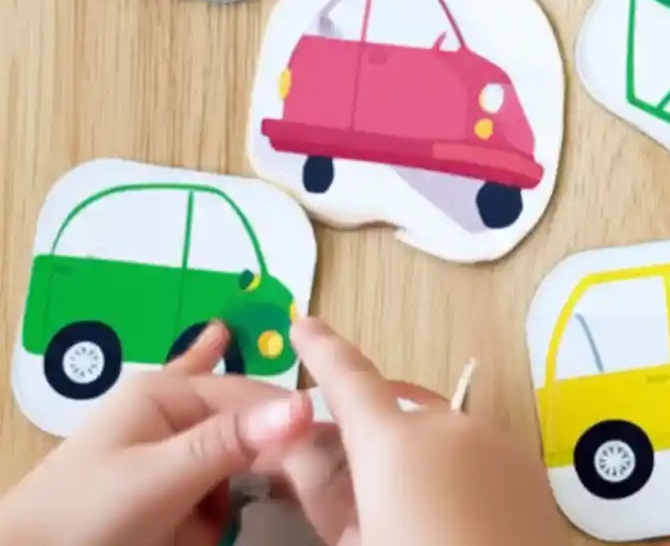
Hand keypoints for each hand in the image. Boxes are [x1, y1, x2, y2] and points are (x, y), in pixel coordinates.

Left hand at [0, 323, 313, 545]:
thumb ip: (230, 442)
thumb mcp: (159, 478)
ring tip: (318, 483)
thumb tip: (306, 405)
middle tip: (335, 462)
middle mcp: (177, 416)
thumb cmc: (82, 518)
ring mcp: (178, 456)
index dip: (296, 419)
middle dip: (288, 442)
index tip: (343, 445)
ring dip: (274, 472)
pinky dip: (247, 474)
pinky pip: (226, 478)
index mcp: (167, 394)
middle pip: (253, 424)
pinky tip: (261, 436)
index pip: (253, 396)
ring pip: (247, 457)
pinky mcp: (178, 494)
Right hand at [276, 317, 565, 545]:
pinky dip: (456, 471)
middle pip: (395, 412)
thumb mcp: (354, 543)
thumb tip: (300, 449)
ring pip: (440, 433)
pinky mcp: (528, 466)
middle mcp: (448, 426)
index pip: (348, 378)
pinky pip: (477, 453)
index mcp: (395, 443)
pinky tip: (454, 518)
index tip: (305, 324)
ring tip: (412, 518)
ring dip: (418, 457)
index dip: (323, 350)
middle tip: (357, 490)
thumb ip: (324, 491)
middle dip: (372, 438)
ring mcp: (495, 441)